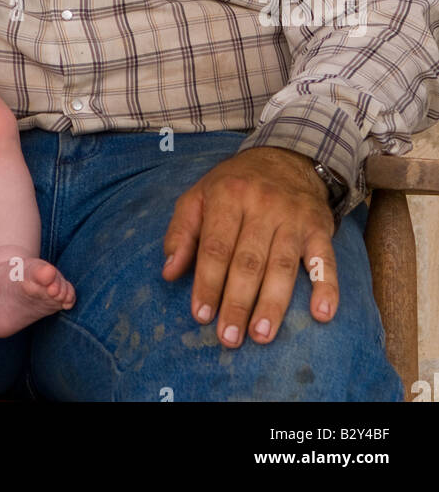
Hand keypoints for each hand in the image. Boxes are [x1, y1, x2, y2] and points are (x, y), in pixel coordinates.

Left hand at [161, 146, 336, 348]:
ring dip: (272, 304)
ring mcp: (293, 216)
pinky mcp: (319, 227)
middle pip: (248, 260)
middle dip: (237, 302)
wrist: (285, 157)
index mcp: (228, 195)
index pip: (216, 246)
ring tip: (261, 335)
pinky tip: (322, 314)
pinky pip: (325, 259)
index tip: (201, 315)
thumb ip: (181, 233)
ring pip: (282, 265)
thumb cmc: (234, 185)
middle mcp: (262, 204)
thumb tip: (169, 272)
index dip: (207, 282)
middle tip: (229, 337)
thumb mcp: (199, 196)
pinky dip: (326, 286)